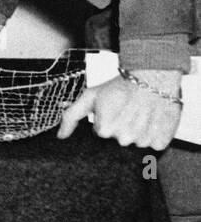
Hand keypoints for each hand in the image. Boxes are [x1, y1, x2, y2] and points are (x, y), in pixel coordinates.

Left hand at [59, 70, 182, 149]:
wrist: (153, 76)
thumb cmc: (120, 86)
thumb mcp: (90, 96)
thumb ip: (71, 117)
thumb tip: (60, 136)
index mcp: (104, 130)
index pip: (101, 132)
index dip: (105, 118)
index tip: (112, 108)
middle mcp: (123, 140)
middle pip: (118, 138)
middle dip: (120, 125)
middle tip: (126, 110)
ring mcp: (142, 142)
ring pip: (136, 141)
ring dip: (137, 130)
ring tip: (139, 113)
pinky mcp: (161, 142)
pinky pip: (153, 144)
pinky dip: (153, 134)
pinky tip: (151, 120)